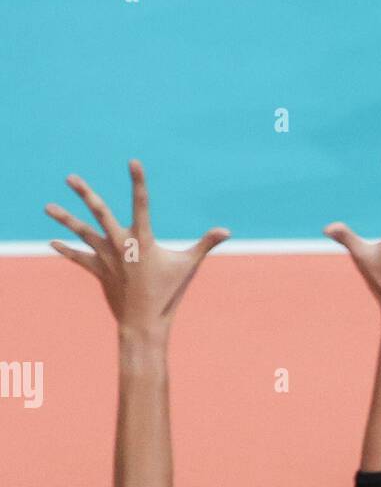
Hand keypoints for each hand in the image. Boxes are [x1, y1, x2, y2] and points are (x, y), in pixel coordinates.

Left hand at [46, 161, 229, 332]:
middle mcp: (121, 245)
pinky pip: (79, 258)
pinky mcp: (99, 271)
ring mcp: (107, 258)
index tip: (133, 162)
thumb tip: (227, 231)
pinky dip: (67, 250)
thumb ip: (206, 244)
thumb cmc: (169, 294)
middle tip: (70, 178)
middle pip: (99, 213)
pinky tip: (52, 242)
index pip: (142, 203)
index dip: (138, 181)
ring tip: (47, 206)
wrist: (144, 324)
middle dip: (85, 194)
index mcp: (143, 240)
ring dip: (64, 219)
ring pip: (82, 233)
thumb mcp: (188, 266)